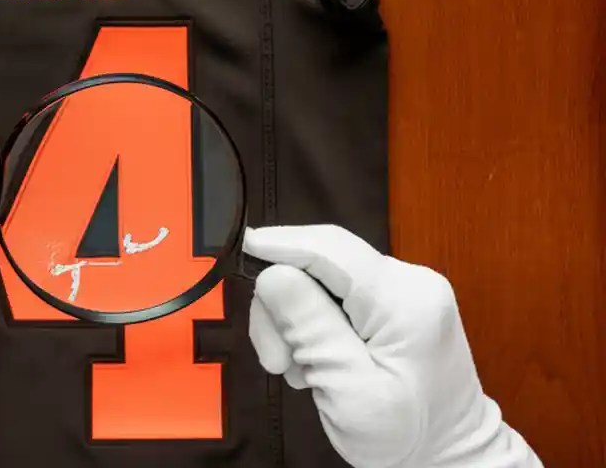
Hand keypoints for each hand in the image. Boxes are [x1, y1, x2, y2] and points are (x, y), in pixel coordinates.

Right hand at [244, 225, 540, 467]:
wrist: (449, 456)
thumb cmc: (404, 435)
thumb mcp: (348, 391)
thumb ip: (311, 330)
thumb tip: (272, 273)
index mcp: (403, 301)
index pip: (331, 249)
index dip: (281, 243)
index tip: (240, 247)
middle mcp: (409, 282)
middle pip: (320, 265)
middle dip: (285, 308)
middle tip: (277, 362)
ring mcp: (405, 290)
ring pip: (323, 281)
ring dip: (298, 323)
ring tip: (302, 371)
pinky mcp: (397, 302)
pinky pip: (339, 295)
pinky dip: (317, 325)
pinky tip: (320, 361)